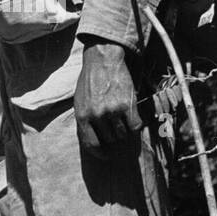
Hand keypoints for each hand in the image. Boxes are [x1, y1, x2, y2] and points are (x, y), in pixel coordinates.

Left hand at [75, 39, 141, 155]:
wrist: (103, 59)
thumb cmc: (90, 80)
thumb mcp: (80, 101)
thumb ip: (85, 120)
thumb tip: (93, 139)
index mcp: (82, 116)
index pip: (91, 145)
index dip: (100, 153)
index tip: (107, 155)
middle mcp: (97, 116)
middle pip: (110, 140)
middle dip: (114, 135)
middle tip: (116, 125)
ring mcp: (112, 111)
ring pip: (123, 135)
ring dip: (125, 129)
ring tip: (122, 117)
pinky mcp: (127, 106)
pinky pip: (136, 127)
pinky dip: (136, 125)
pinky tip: (133, 116)